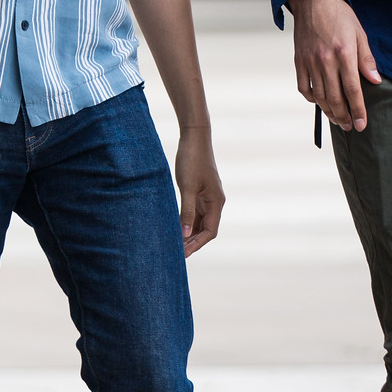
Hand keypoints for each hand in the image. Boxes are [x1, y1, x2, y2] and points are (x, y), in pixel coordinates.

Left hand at [174, 131, 223, 257]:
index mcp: (216, 202)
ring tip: (175, 244)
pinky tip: (177, 227)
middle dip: (193, 242)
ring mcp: (208, 197)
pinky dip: (188, 221)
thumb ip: (187, 211)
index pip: (210, 232)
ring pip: (201, 222)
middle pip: (206, 229)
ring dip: (190, 233)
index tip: (184, 255)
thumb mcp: (187, 187)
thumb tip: (186, 234)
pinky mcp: (200, 191)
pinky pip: (196, 212)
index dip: (197, 244)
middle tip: (177, 254)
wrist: (194, 137)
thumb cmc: (191, 160)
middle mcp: (215, 202)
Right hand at [290, 0, 380, 130]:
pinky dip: (311, 98)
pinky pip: (303, 86)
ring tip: (337, 119)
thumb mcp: (359, 33)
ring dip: (328, 111)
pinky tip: (319, 102)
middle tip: (349, 127)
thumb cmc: (339, 15)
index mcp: (344, 53)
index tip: (361, 124)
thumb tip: (375, 81)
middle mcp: (325, 60)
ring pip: (319, 95)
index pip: (353, 90)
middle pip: (334, 97)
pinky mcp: (299, 60)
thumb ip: (366, 59)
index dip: (358, 110)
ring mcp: (310, 61)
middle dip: (343, 116)